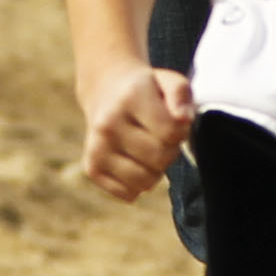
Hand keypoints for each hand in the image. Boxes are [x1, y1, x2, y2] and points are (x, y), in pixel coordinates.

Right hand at [72, 55, 197, 201]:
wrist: (107, 92)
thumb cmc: (147, 91)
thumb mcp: (169, 81)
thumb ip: (181, 95)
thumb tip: (183, 119)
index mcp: (130, 98)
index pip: (171, 132)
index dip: (180, 131)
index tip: (173, 122)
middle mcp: (108, 124)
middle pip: (159, 159)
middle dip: (169, 151)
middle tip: (160, 137)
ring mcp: (97, 148)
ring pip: (145, 182)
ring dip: (155, 171)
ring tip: (148, 149)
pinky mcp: (92, 168)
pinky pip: (129, 194)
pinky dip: (138, 184)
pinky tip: (133, 161)